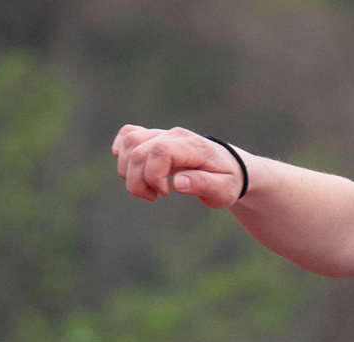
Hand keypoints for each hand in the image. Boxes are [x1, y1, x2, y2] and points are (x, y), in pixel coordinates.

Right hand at [111, 125, 244, 206]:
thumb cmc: (227, 180)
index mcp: (192, 146)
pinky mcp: (153, 137)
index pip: (159, 151)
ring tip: (147, 187)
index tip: (165, 193)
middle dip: (137, 180)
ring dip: (128, 170)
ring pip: (128, 141)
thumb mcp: (223, 190)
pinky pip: (127, 136)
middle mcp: (174, 135)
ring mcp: (162, 134)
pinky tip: (138, 172)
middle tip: (155, 196)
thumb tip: (178, 183)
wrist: (230, 167)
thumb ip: (203, 185)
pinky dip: (123, 155)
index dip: (154, 175)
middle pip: (137, 149)